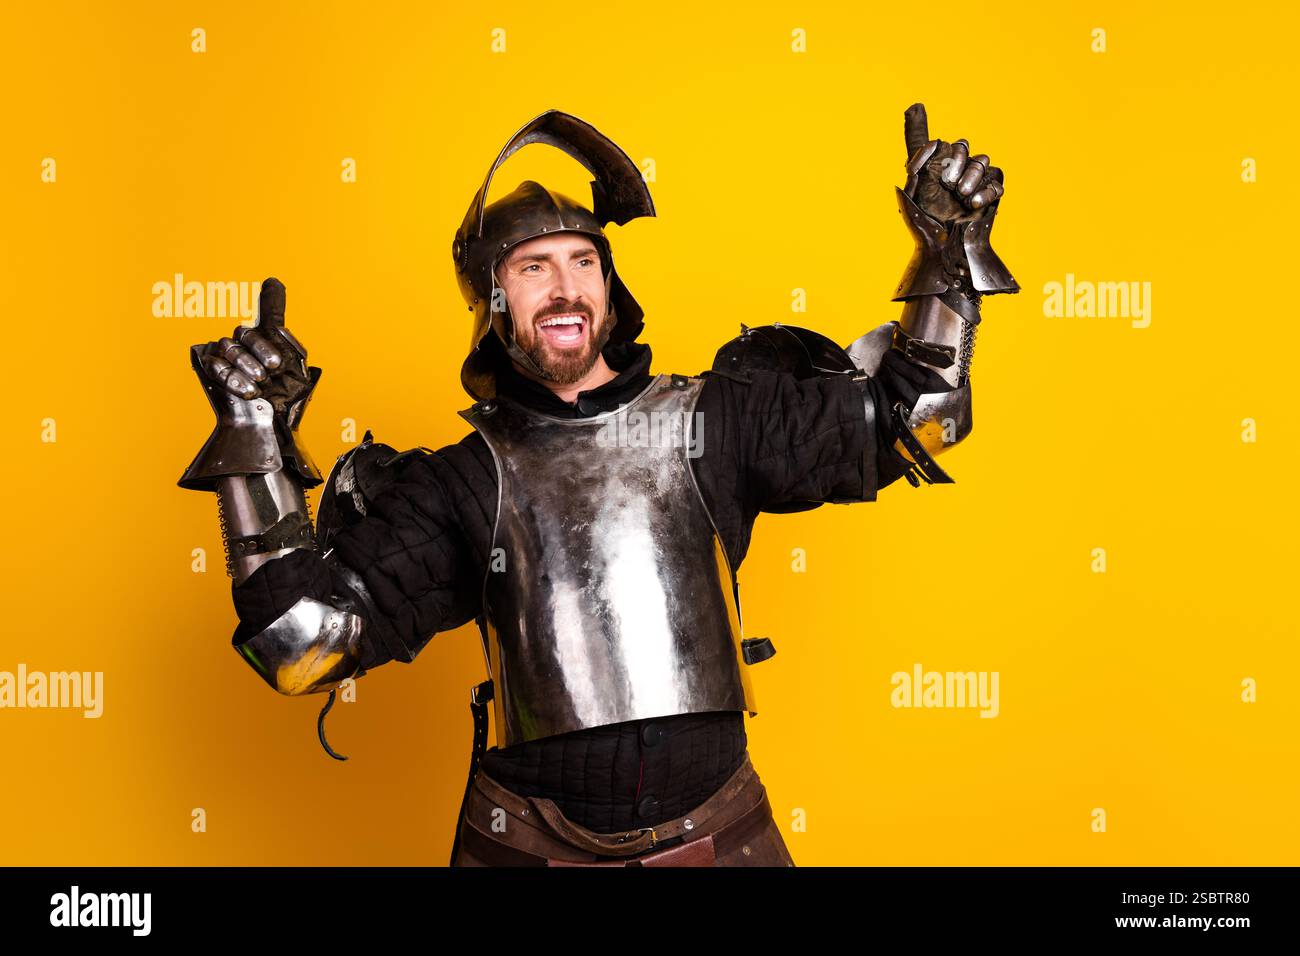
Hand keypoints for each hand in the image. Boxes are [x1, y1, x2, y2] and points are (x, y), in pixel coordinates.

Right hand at [195, 277, 315, 414]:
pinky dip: (231, 376)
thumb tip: (273, 287)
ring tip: (259, 385)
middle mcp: (248, 346)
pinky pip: (213, 362)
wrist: (272, 424)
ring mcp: (227, 357)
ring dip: (246, 366)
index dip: (271, 298)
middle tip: (272, 370)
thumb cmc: (287, 399)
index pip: (269, 313)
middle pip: (245, 332)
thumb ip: (284, 329)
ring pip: (228, 345)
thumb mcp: (297, 362)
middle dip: (260, 350)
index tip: (274, 283)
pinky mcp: (211, 371)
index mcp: (272, 343)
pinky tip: (247, 390)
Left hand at [902, 103, 1004, 226]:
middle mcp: (952, 172)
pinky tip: (972, 203)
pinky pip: (996, 180)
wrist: (944, 248)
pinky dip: (986, 189)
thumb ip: (917, 157)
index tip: (914, 108)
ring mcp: (973, 183)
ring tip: (961, 195)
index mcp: (931, 171)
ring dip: (972, 176)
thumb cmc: (925, 223)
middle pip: (962, 146)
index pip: (928, 143)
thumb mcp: (913, 189)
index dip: (918, 125)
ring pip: (982, 160)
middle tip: (949, 183)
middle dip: (957, 160)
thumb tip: (925, 123)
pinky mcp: (989, 196)